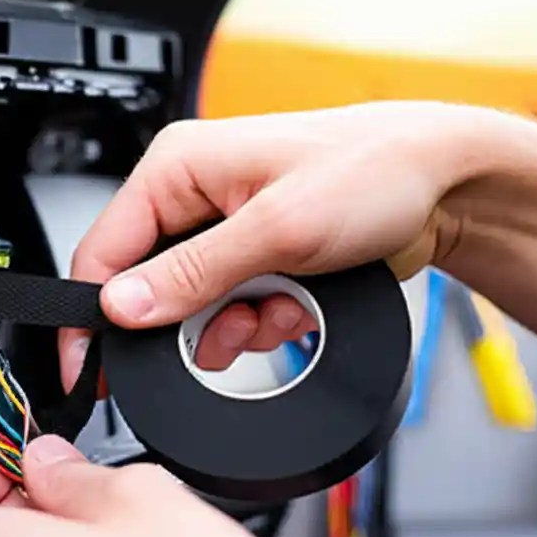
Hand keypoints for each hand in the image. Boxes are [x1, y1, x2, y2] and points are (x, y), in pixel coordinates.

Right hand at [60, 100, 488, 389]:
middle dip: (190, 323)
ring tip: (278, 310)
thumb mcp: (277, 229)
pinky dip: (260, 321)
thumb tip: (122, 308)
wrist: (446, 186)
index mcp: (177, 168)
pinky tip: (294, 308)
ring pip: (191, 307)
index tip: (89, 368)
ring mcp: (223, 228)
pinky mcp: (252, 256)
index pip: (102, 250)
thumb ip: (193, 273)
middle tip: (229, 330)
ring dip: (233, 324)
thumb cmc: (374, 170)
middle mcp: (192, 195)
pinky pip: (228, 308)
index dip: (92, 315)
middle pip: (148, 286)